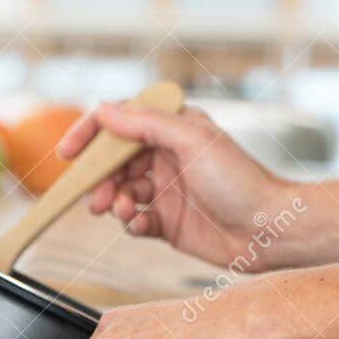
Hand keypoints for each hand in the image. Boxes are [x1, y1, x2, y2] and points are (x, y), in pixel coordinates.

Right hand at [57, 99, 286, 270]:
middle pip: (115, 161)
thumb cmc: (241, 180)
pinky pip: (135, 220)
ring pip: (121, 191)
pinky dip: (131, 223)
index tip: (68, 153)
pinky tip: (141, 225)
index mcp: (174, 128)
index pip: (122, 122)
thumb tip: (106, 109)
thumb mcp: (192, 141)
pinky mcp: (169, 222)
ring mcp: (168, 190)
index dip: (91, 134)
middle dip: (100, 178)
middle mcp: (168, 156)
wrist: (270, 229)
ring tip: (124, 211)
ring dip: (115, 201)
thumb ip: (146, 124)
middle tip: (97, 198)